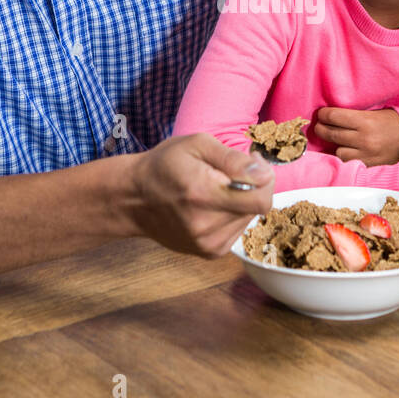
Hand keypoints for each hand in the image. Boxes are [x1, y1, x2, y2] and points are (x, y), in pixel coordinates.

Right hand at [124, 134, 274, 256]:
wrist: (134, 199)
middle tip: (230, 171)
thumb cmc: (164, 165)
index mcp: (203, 195)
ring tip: (217, 188)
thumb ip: (232, 159)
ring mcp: (207, 244)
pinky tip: (213, 205)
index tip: (252, 161)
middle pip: (257, 207)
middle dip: (253, 185)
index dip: (265, 177)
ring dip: (242, 201)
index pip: (260, 199)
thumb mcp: (197, 145)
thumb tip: (264, 173)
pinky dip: (232, 215)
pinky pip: (237, 230)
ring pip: (249, 219)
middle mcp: (206, 226)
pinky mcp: (209, 252)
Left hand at [314, 107, 398, 165]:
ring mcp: (366, 154)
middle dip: (321, 129)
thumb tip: (332, 116)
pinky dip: (346, 158)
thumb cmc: (394, 123)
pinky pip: (349, 163)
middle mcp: (364, 138)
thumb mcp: (375, 113)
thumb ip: (355, 116)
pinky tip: (348, 151)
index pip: (334, 116)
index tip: (321, 114)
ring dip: (336, 146)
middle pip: (332, 133)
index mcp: (366, 121)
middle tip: (319, 126)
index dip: (323, 115)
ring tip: (339, 141)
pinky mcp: (370, 166)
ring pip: (338, 151)